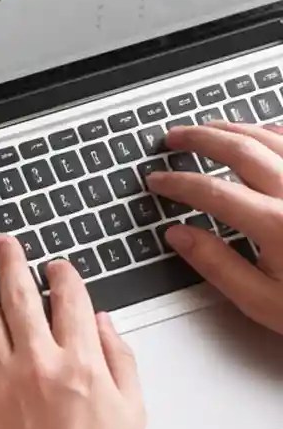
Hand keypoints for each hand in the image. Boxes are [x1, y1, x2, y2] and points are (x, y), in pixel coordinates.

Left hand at [0, 236, 144, 428]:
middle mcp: (39, 365)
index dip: (63, 276)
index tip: (56, 265)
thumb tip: (103, 322)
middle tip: (2, 243)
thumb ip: (119, 358)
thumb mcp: (132, 411)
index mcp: (82, 364)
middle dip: (12, 262)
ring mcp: (2, 381)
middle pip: (21, 297)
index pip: (70, 301)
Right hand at [146, 121, 282, 335]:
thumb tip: (180, 236)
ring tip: (209, 127)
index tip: (158, 180)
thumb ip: (217, 265)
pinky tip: (264, 132)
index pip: (211, 191)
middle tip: (174, 138)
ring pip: (274, 137)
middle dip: (200, 139)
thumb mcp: (264, 302)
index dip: (177, 182)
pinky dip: (276, 132)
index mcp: (278, 225)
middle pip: (241, 149)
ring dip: (235, 128)